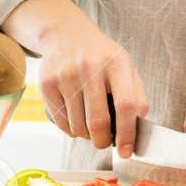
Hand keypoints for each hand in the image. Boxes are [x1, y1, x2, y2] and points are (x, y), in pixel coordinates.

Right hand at [12, 0, 150, 156]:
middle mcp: (91, 67)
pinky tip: (76, 117)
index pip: (126, 105)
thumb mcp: (125, 67)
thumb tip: (137, 128)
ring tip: (90, 124)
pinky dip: (71, 130)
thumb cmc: (102, 57)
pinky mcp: (47, 83)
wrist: (67, 35)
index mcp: (117, 62)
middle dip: (103, 141)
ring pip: (78, 127)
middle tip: (105, 141)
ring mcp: (66, 75)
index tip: (126, 151)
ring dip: (87, 136)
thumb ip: (136, 95)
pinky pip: (61, 123)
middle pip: (98, 122)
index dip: (128, 133)